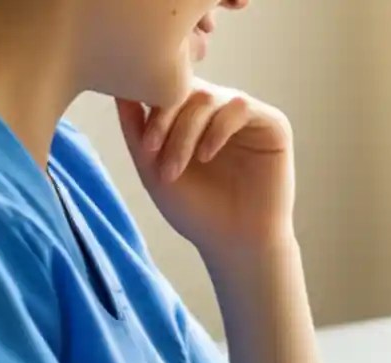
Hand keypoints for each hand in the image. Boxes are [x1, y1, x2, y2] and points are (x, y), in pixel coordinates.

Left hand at [116, 79, 294, 260]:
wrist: (236, 244)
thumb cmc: (196, 213)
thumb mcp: (153, 169)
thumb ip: (136, 130)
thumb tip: (118, 89)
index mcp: (194, 118)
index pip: (169, 91)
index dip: (151, 107)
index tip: (145, 147)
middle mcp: (221, 112)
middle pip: (187, 89)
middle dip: (166, 120)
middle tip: (154, 153)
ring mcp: (247, 117)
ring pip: (209, 98)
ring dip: (187, 130)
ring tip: (177, 168)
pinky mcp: (273, 125)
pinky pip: (240, 107)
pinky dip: (218, 129)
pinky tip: (207, 157)